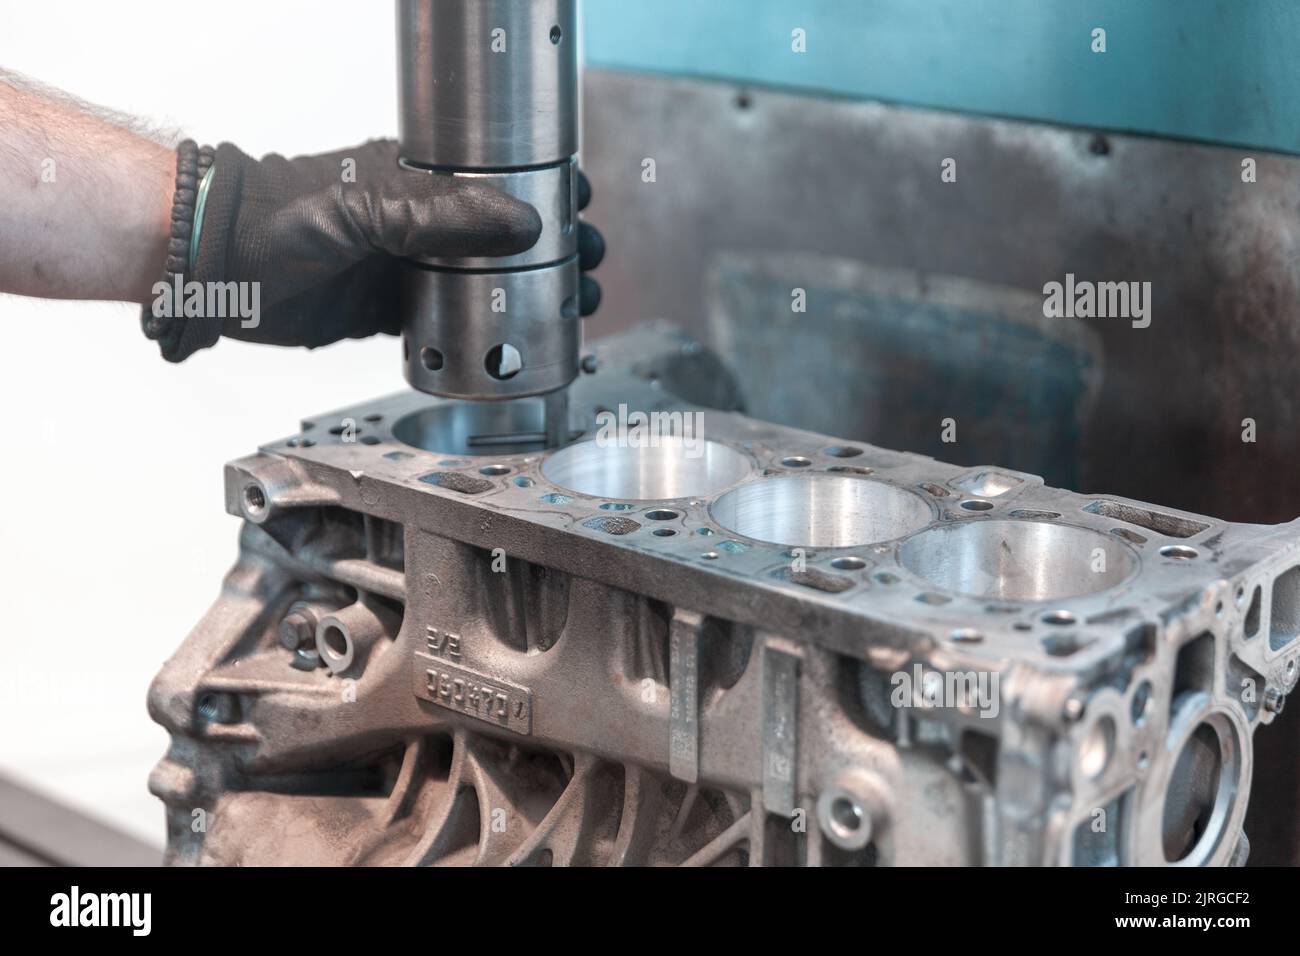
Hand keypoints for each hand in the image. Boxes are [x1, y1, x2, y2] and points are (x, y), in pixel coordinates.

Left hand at [145, 138, 602, 361]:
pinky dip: (485, 336)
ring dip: (530, 298)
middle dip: (554, 253)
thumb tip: (524, 224)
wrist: (219, 270)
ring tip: (569, 311)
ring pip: (486, 282)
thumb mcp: (366, 211)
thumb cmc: (275, 220)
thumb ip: (442, 219)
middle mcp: (420, 222)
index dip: (547, 193)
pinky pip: (449, 322)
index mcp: (418, 180)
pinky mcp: (390, 309)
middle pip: (505, 236)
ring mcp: (407, 266)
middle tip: (586, 273)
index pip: (500, 180)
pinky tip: (516, 347)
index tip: (582, 210)